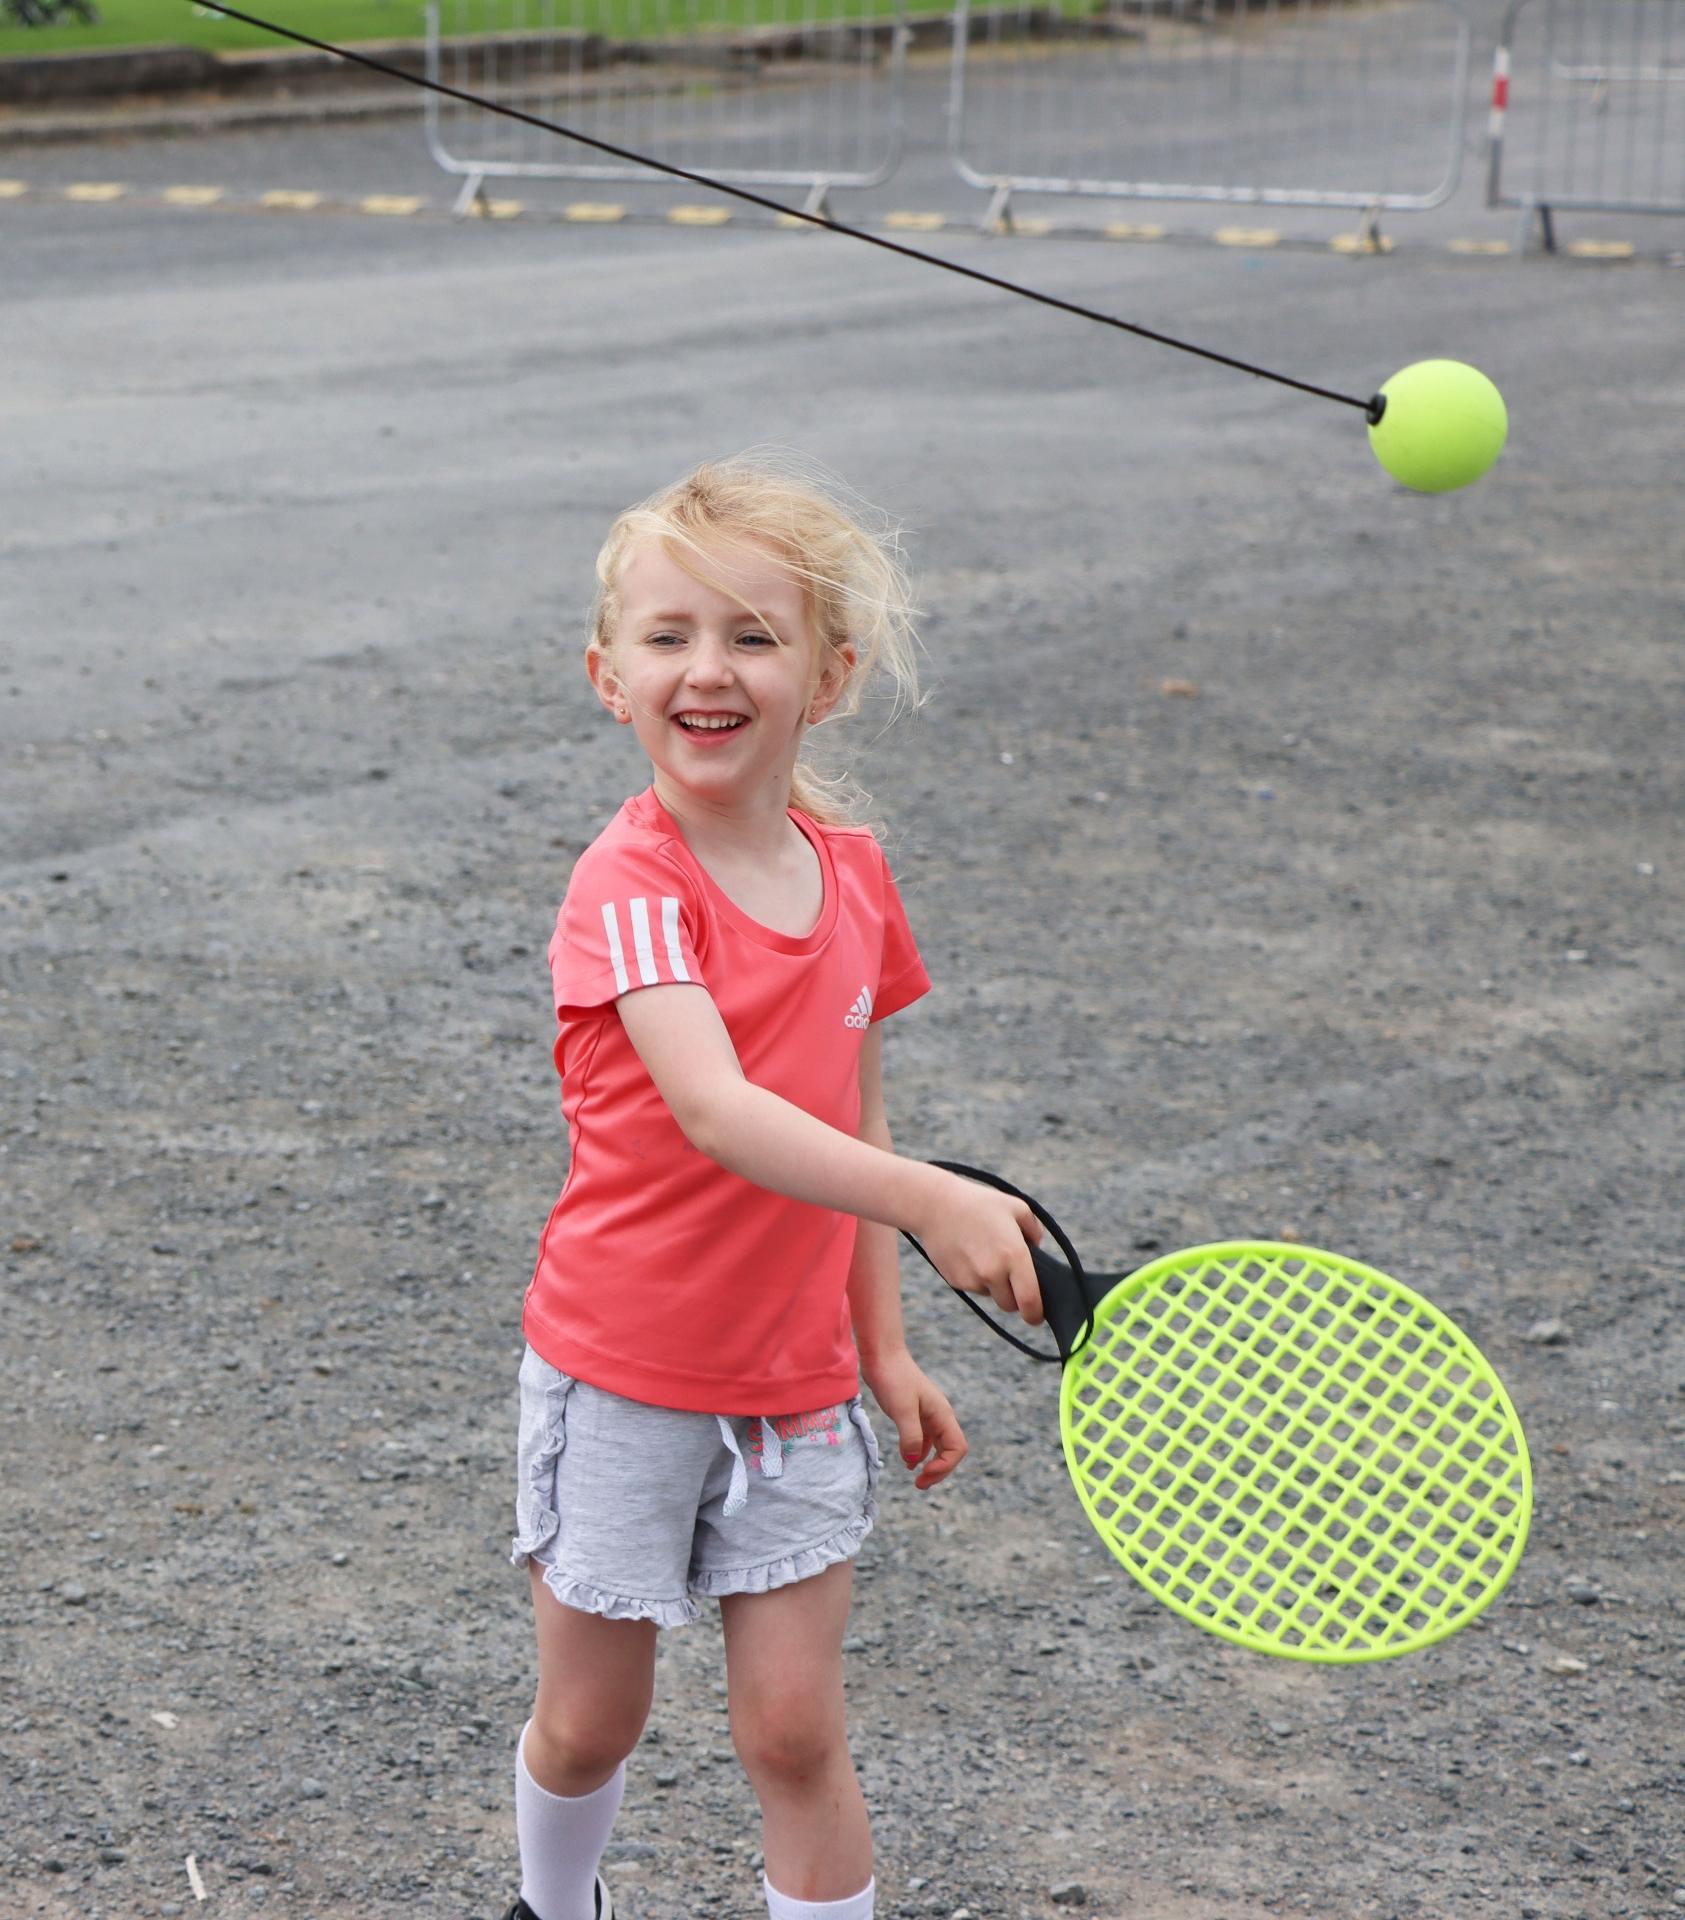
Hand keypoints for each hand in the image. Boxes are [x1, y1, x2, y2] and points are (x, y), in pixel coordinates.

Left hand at [862, 1347, 966, 1490]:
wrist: (882, 1355)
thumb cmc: (893, 1378)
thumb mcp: (901, 1409)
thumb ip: (911, 1436)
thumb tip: (914, 1461)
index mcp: (942, 1414)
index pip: (957, 1448)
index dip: (945, 1467)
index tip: (923, 1475)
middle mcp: (939, 1415)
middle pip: (951, 1451)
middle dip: (939, 1470)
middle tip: (920, 1485)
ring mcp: (928, 1414)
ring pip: (938, 1446)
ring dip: (931, 1464)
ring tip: (916, 1479)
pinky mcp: (915, 1413)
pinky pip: (925, 1438)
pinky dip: (919, 1453)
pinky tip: (908, 1461)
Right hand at [914, 1170, 1044, 1324]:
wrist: (935, 1205)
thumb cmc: (978, 1203)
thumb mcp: (1016, 1207)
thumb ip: (1034, 1230)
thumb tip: (1037, 1248)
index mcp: (1013, 1256)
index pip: (1029, 1300)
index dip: (1035, 1314)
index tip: (1036, 1317)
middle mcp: (993, 1272)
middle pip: (1009, 1305)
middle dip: (1014, 1297)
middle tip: (1011, 1278)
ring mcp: (972, 1279)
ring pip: (990, 1295)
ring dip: (993, 1284)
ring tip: (984, 1254)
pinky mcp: (955, 1281)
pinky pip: (973, 1287)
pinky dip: (975, 1277)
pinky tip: (968, 1254)